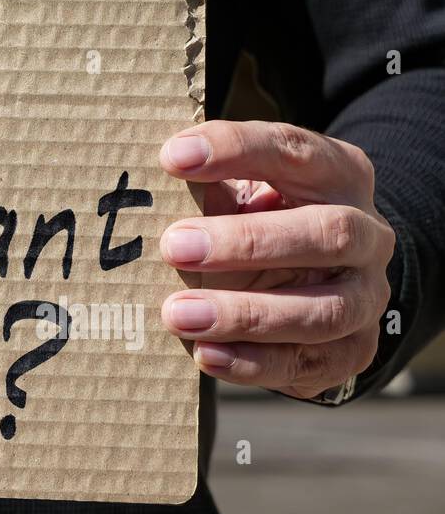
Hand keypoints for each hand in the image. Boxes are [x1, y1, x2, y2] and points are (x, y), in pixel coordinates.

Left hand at [158, 120, 394, 400]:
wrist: (317, 279)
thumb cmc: (262, 217)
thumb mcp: (241, 190)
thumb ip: (209, 185)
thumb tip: (146, 180)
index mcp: (337, 174)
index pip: (294, 151)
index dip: (235, 150)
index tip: (172, 157)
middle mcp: (366, 233)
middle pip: (326, 234)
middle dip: (246, 242)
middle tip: (173, 246)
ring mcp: (365, 295)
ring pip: (324, 310)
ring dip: (245, 314)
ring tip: (178, 314)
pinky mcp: (352, 350)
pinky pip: (309, 362)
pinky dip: (254, 362)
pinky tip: (206, 354)